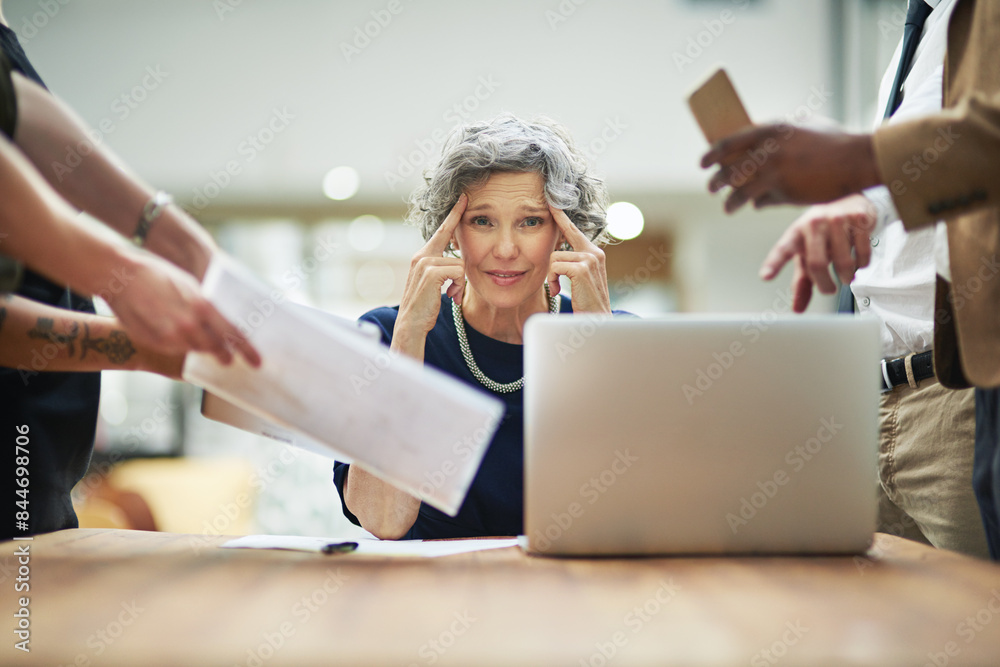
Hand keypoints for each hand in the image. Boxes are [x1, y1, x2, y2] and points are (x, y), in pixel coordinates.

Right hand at [103, 252, 260, 367]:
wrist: (120, 276)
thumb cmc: (158, 275)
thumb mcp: (190, 286)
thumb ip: (206, 307)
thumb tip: (223, 322)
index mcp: (202, 307)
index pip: (232, 333)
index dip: (247, 349)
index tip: (257, 360)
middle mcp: (189, 325)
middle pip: (216, 348)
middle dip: (225, 354)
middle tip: (230, 358)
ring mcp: (170, 336)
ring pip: (195, 350)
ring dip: (202, 349)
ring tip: (207, 348)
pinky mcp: (155, 342)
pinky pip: (175, 350)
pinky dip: (182, 347)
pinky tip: (180, 340)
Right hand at [394, 195, 467, 351]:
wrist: (411, 324)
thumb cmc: (425, 307)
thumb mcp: (434, 284)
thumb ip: (442, 269)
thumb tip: (459, 265)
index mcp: (422, 256)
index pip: (441, 231)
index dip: (454, 214)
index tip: (464, 198)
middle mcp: (421, 255)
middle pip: (456, 250)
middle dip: (459, 273)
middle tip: (451, 291)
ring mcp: (424, 262)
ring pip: (460, 265)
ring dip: (459, 284)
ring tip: (448, 297)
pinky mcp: (431, 272)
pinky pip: (459, 273)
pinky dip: (458, 287)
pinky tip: (448, 298)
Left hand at [546, 204, 610, 313]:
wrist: (596, 321)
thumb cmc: (586, 303)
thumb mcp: (579, 280)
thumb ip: (570, 264)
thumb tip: (553, 254)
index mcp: (593, 253)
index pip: (573, 230)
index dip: (561, 217)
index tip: (552, 202)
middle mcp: (594, 252)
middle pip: (558, 245)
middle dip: (550, 262)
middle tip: (553, 279)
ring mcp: (590, 258)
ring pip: (553, 257)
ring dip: (551, 276)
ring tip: (559, 289)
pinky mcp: (583, 268)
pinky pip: (554, 266)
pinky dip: (553, 280)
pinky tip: (559, 290)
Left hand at [700, 124, 880, 212]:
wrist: (856, 160)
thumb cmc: (831, 140)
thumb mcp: (801, 125)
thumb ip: (776, 132)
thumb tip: (753, 136)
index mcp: (770, 130)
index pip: (728, 144)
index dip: (711, 155)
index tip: (702, 163)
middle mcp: (768, 152)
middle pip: (729, 171)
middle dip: (716, 181)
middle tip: (711, 187)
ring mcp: (776, 174)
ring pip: (740, 192)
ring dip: (731, 201)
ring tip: (728, 206)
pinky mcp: (785, 194)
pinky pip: (762, 202)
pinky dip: (757, 204)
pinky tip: (756, 204)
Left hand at [759, 194, 876, 311]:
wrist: (852, 204)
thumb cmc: (824, 233)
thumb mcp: (808, 253)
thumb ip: (802, 281)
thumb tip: (797, 308)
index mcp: (797, 232)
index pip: (783, 249)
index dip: (774, 263)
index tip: (765, 276)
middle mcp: (814, 223)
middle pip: (817, 264)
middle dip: (825, 284)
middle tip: (829, 290)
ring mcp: (837, 219)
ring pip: (843, 263)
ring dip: (846, 277)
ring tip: (845, 275)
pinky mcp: (859, 220)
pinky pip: (862, 255)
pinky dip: (861, 265)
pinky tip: (858, 262)